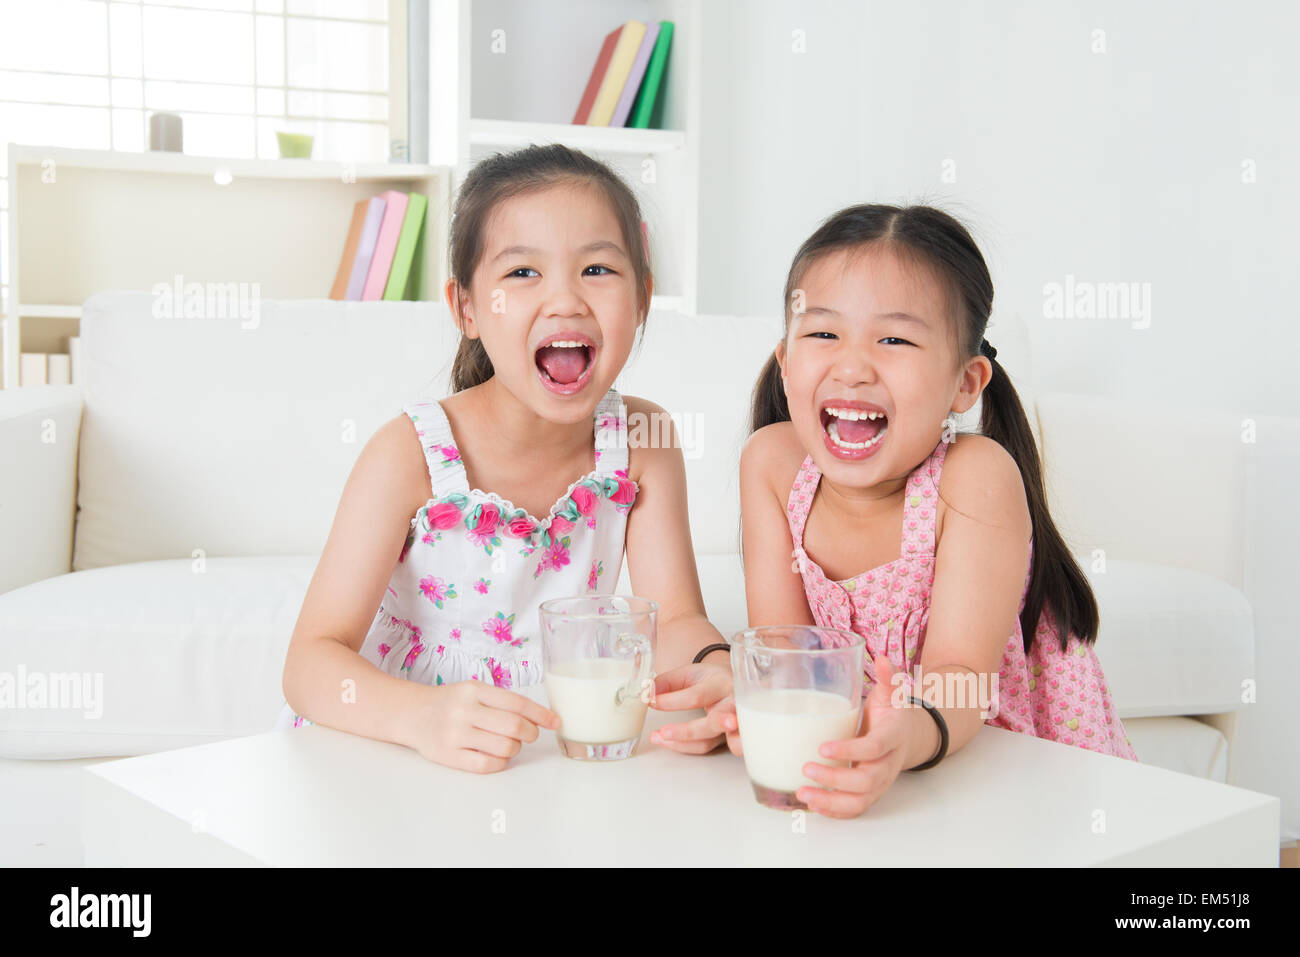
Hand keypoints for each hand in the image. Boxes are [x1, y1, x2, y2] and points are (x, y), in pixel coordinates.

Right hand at [410, 681, 560, 772]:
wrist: (412, 714)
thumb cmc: (451, 702)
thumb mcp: (474, 690)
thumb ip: (502, 701)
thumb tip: (540, 717)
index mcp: (474, 689)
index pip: (517, 703)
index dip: (541, 714)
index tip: (555, 721)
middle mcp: (464, 710)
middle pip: (514, 726)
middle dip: (531, 733)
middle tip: (530, 734)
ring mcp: (454, 734)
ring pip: (504, 747)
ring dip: (515, 748)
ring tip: (509, 744)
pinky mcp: (448, 755)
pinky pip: (487, 765)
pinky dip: (501, 762)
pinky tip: (497, 755)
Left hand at [647, 662, 733, 754]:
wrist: (736, 685)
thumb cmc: (711, 679)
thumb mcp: (691, 672)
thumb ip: (669, 681)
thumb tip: (647, 692)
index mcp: (721, 683)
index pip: (697, 696)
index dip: (672, 701)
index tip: (650, 702)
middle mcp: (732, 704)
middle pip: (713, 721)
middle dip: (689, 731)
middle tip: (664, 733)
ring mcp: (734, 724)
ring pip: (711, 739)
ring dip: (686, 743)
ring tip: (663, 739)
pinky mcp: (729, 737)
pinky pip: (709, 747)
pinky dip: (690, 748)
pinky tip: (671, 744)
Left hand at [796, 653, 910, 817]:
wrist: (905, 738)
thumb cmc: (890, 715)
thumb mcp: (890, 694)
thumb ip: (887, 678)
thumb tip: (882, 659)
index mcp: (892, 737)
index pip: (874, 748)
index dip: (850, 751)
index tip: (823, 748)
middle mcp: (887, 765)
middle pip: (866, 781)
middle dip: (835, 779)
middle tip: (806, 767)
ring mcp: (879, 783)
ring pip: (859, 801)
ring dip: (830, 801)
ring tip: (802, 793)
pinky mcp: (868, 794)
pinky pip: (854, 809)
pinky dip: (834, 811)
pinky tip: (811, 804)